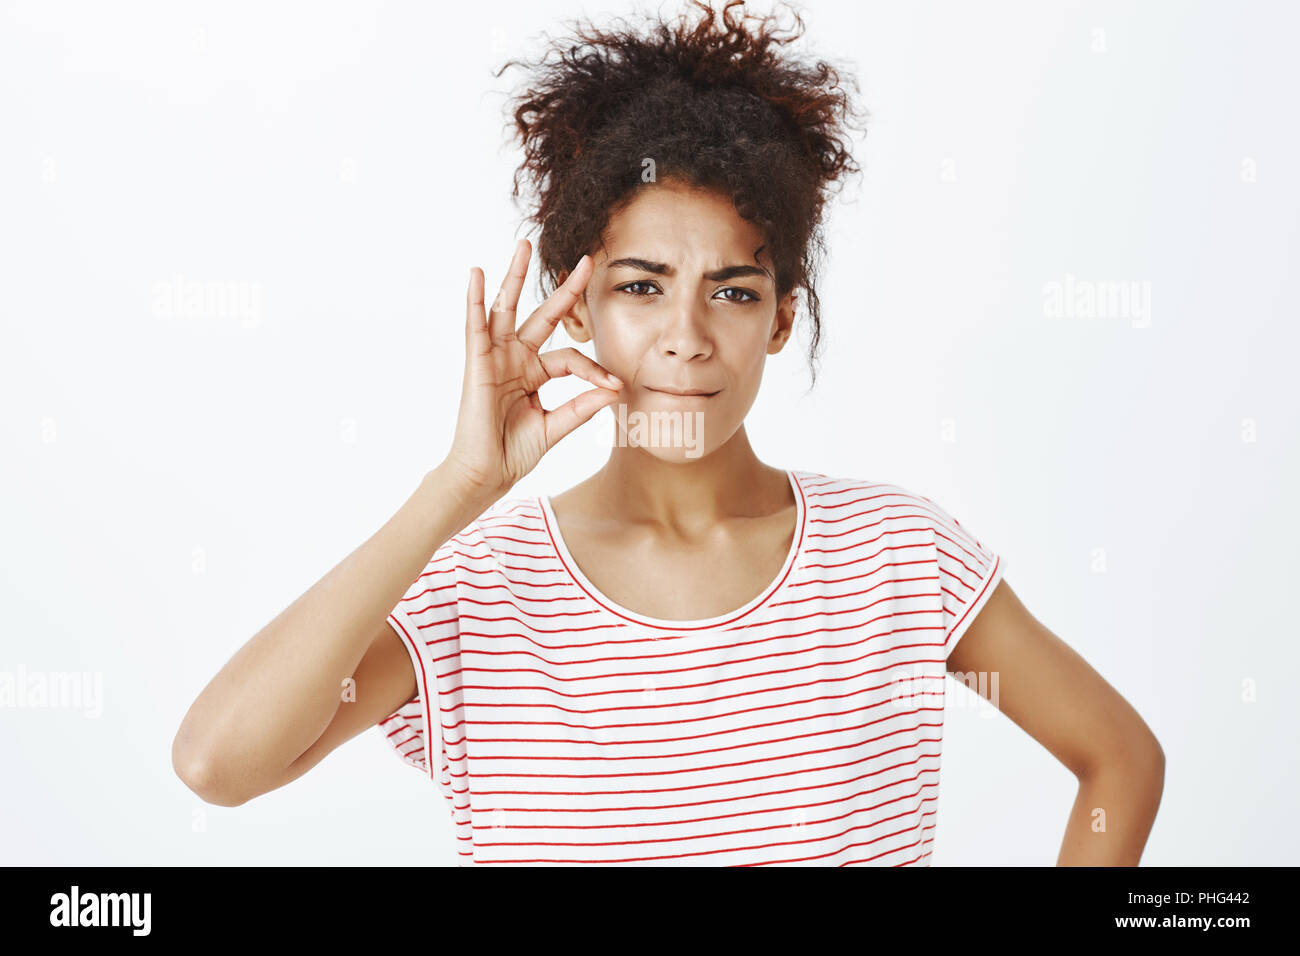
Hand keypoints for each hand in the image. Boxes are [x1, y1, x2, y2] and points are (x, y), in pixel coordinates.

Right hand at [442, 239, 622, 497]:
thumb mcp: (556, 426)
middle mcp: (516, 359)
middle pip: (543, 315)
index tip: (614, 386)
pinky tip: (477, 274)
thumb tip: (614, 389)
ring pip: (508, 309)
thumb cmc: (514, 452)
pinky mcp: (478, 363)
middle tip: (586, 261)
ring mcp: (497, 357)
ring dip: (515, 276)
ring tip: (523, 245)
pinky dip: (475, 300)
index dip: (594, 369)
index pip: (571, 357)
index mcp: (535, 373)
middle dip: (564, 290)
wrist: (487, 473)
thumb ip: (582, 406)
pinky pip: (476, 326)